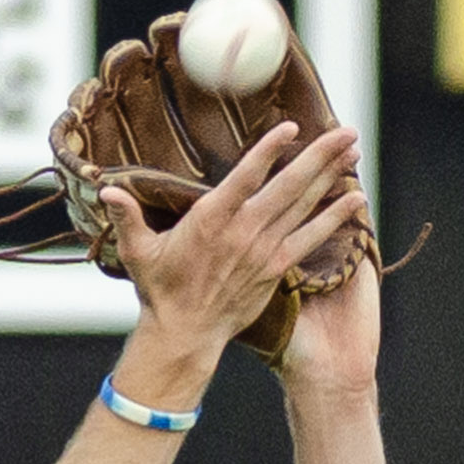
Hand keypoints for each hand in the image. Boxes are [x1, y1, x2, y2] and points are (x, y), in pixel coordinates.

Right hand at [101, 123, 370, 402]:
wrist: (185, 336)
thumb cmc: (160, 291)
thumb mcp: (138, 251)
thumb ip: (127, 216)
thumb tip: (106, 191)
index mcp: (211, 220)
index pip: (247, 177)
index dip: (270, 151)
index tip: (292, 127)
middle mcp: (243, 232)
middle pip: (289, 186)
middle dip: (320, 156)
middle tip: (346, 130)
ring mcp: (263, 251)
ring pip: (305, 206)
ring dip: (332, 175)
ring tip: (353, 149)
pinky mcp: (276, 269)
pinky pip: (311, 238)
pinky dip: (335, 217)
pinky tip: (357, 198)